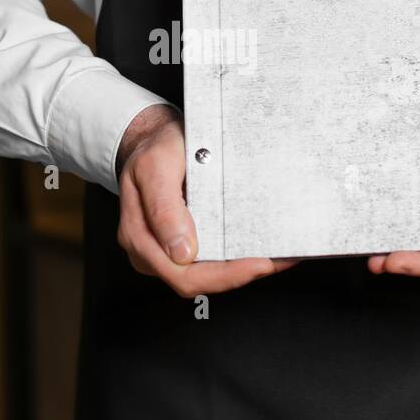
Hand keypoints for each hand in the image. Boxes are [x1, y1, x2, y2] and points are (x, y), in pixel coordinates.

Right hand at [115, 104, 296, 296]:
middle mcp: (152, 251)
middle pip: (199, 280)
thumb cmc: (153, 149)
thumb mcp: (155, 166)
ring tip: (280, 256)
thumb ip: (164, 208)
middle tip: (279, 260)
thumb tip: (182, 252)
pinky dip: (238, 256)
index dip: (224, 275)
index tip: (259, 263)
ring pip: (208, 273)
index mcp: (140, 237)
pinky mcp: (184, 242)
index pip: (183, 274)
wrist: (152, 138)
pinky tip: (263, 247)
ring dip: (243, 267)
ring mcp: (167, 250)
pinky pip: (211, 258)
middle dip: (241, 273)